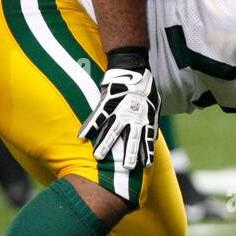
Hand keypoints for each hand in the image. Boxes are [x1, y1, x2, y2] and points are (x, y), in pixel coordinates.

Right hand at [78, 50, 159, 170]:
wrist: (134, 67)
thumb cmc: (144, 86)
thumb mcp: (154, 103)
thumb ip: (151, 119)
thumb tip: (151, 134)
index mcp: (145, 117)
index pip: (147, 138)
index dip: (147, 151)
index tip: (147, 164)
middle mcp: (133, 116)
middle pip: (131, 138)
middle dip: (129, 154)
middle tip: (127, 168)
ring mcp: (120, 110)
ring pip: (112, 131)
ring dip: (105, 145)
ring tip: (98, 157)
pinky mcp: (107, 102)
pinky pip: (97, 116)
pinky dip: (89, 126)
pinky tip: (81, 136)